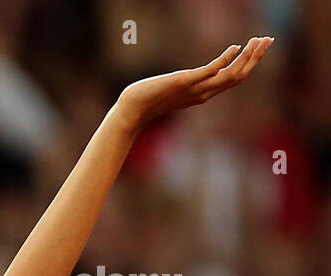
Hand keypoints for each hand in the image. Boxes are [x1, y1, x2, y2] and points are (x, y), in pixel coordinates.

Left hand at [115, 37, 272, 132]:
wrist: (131, 110)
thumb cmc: (147, 101)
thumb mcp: (173, 91)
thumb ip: (186, 85)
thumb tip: (189, 79)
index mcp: (202, 95)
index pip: (232, 79)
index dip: (249, 64)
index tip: (258, 48)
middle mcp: (203, 94)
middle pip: (238, 77)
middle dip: (255, 58)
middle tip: (268, 40)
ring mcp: (195, 89)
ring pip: (230, 75)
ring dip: (247, 57)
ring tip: (259, 40)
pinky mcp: (185, 83)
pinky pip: (210, 71)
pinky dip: (225, 60)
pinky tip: (234, 47)